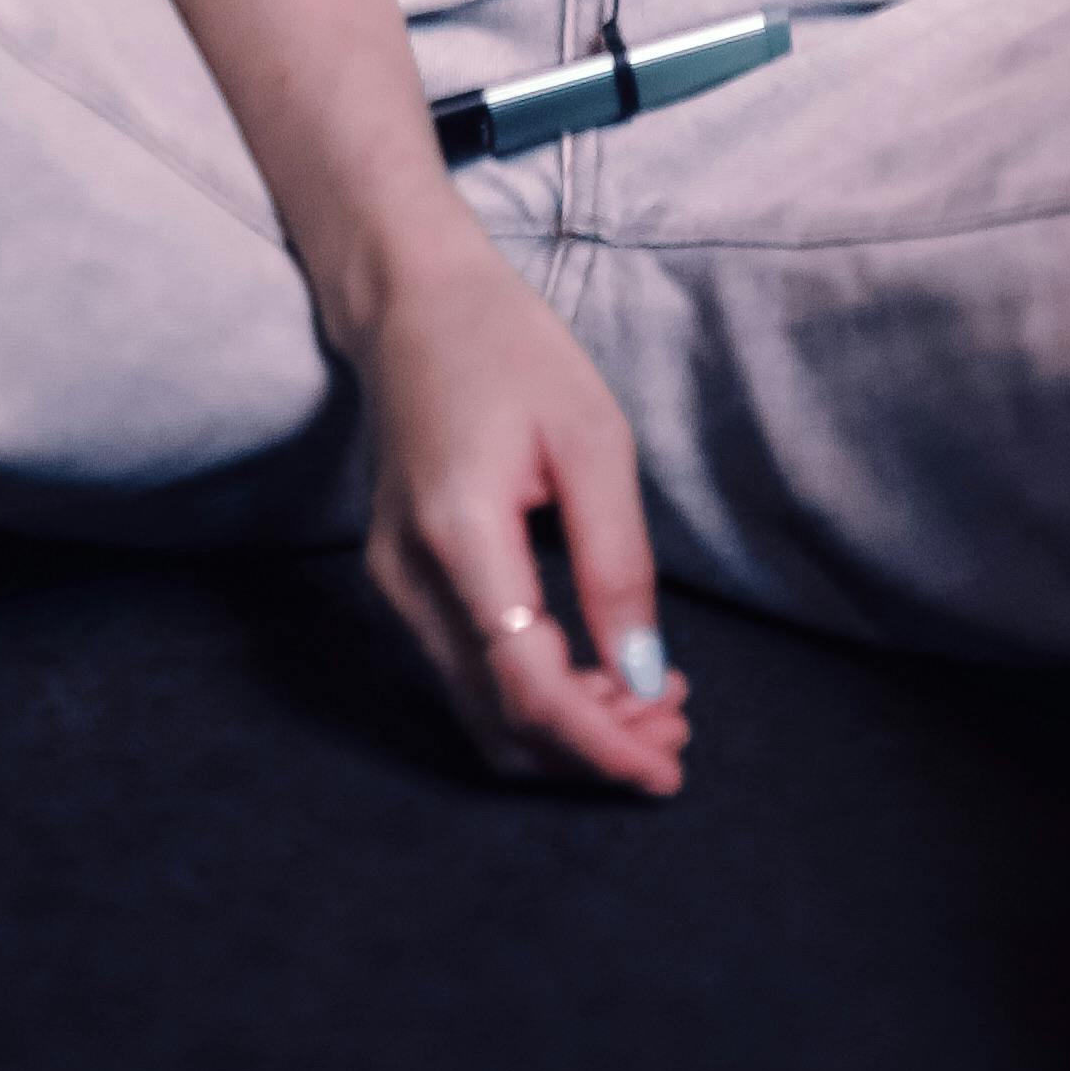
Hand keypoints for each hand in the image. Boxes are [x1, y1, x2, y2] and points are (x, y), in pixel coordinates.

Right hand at [352, 232, 690, 795]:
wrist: (412, 303)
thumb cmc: (511, 351)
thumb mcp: (593, 437)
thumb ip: (617, 563)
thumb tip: (646, 678)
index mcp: (458, 533)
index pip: (527, 687)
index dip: (600, 744)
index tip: (668, 767)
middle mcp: (408, 577)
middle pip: (499, 721)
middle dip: (592, 749)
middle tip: (678, 732)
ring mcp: (392, 586)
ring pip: (479, 711)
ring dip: (566, 731)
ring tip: (653, 708)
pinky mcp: (396, 584)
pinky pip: (465, 675)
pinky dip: (531, 697)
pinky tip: (597, 674)